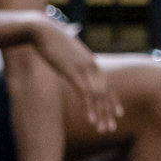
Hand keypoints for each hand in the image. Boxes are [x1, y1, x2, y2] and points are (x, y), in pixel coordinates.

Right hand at [32, 16, 119, 133]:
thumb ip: (73, 58)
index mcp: (91, 63)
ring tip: (103, 130)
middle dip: (108, 113)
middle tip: (111, 129)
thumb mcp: (67, 52)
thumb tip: (73, 55)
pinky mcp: (73, 72)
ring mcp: (84, 69)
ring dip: (101, 115)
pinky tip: (91, 121)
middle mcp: (92, 67)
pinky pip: (86, 94)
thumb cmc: (51, 41)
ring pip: (98, 97)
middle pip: (105, 94)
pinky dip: (90, 109)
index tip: (118, 114)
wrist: (42, 30)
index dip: (112, 100)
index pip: (107, 85)